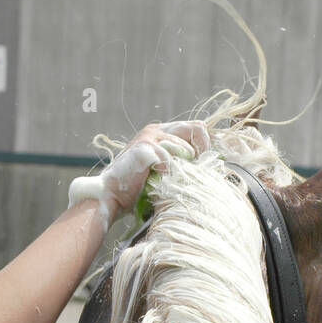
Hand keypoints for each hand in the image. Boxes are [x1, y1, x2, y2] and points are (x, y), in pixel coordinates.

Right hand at [69, 121, 211, 225]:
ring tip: (168, 181)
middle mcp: (155, 130)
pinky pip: (169, 161)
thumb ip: (181, 160)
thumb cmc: (138, 187)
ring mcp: (148, 137)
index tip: (206, 162)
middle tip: (199, 169)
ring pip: (184, 149)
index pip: (196, 127)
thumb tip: (210, 161)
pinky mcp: (144, 148)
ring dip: (181, 168)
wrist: (110, 195)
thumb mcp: (164, 168)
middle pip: (196, 129)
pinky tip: (155, 181)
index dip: (205, 144)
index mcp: (160, 132)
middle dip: (202, 150)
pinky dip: (166, 175)